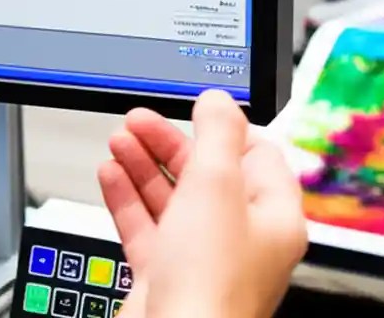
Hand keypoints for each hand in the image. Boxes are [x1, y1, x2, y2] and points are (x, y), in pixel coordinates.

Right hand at [99, 90, 306, 317]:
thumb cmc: (210, 284)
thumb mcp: (216, 186)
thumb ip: (216, 134)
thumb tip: (219, 100)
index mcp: (274, 218)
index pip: (257, 156)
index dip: (224, 128)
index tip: (193, 108)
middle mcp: (241, 240)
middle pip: (207, 175)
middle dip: (170, 143)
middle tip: (139, 120)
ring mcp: (201, 260)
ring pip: (172, 199)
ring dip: (144, 166)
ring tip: (119, 139)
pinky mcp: (166, 277)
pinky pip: (146, 227)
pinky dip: (127, 198)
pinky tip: (110, 174)